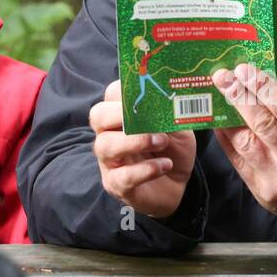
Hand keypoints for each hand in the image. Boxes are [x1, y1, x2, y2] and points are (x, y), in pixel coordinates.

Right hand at [90, 80, 196, 218]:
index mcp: (121, 116)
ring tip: (162, 143)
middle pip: (98, 116)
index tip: (148, 94)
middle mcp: (109, 135)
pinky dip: (146, 170)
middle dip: (120, 114)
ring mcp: (109, 161)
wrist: (179, 184)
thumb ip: (170, 115)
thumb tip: (166, 102)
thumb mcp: (178, 129)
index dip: (126, 92)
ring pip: (105, 145)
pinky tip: (165, 165)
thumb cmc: (172, 150)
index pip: (111, 94)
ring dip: (136, 141)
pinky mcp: (116, 184)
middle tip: (147, 120)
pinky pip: (122, 176)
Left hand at [211, 63, 276, 230]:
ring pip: (245, 143)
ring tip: (218, 95)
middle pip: (262, 124)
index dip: (264, 87)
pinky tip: (219, 122)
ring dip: (228, 117)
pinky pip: (238, 161)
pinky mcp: (262, 192)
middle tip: (223, 76)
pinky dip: (226, 140)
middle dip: (239, 96)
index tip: (245, 70)